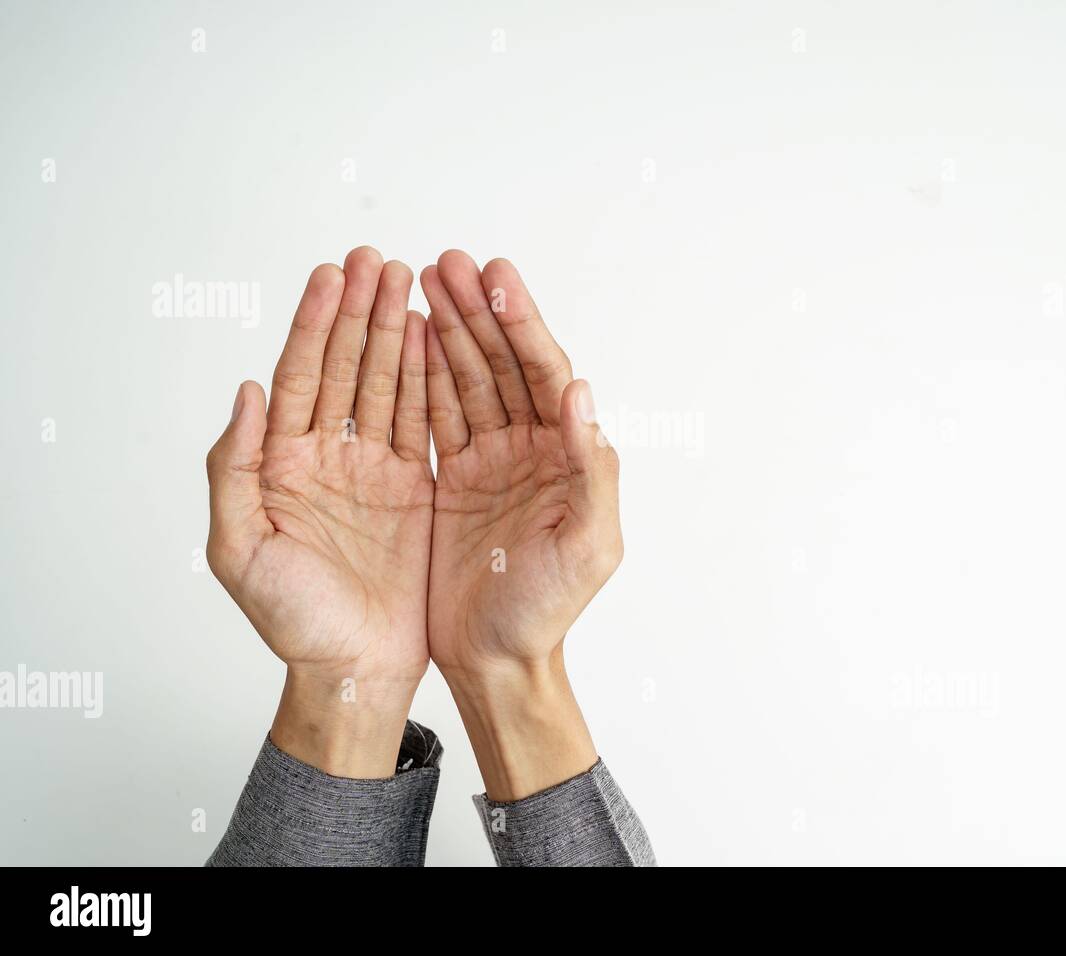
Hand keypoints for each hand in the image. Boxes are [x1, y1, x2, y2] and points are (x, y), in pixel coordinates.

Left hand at [206, 247, 433, 776]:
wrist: (355, 668)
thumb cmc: (293, 621)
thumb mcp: (240, 549)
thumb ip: (234, 468)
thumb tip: (246, 391)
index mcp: (282, 466)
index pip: (299, 377)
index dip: (315, 324)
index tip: (333, 274)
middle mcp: (329, 459)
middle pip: (345, 368)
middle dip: (360, 311)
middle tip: (378, 258)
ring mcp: (374, 471)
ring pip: (386, 385)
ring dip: (397, 333)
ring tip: (410, 281)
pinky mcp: (416, 490)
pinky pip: (421, 422)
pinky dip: (429, 380)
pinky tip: (435, 340)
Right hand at [419, 251, 622, 798]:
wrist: (498, 658)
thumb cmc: (547, 609)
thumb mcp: (588, 543)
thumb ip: (592, 468)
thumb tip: (582, 391)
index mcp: (568, 457)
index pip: (547, 373)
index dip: (522, 323)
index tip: (496, 276)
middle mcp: (531, 448)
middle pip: (505, 363)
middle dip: (478, 311)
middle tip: (448, 260)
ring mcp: (490, 460)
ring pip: (469, 379)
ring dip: (448, 330)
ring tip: (421, 279)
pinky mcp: (453, 479)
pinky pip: (438, 413)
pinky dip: (423, 374)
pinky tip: (405, 337)